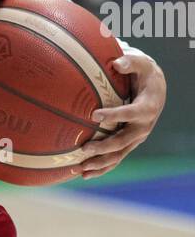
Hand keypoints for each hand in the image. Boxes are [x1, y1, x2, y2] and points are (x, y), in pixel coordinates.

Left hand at [73, 51, 166, 177]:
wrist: (156, 89)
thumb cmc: (143, 73)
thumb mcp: (141, 63)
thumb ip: (129, 61)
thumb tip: (116, 63)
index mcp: (147, 108)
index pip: (130, 113)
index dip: (114, 115)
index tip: (94, 115)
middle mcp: (143, 127)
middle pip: (123, 141)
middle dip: (103, 147)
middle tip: (83, 149)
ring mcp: (136, 138)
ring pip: (118, 155)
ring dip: (100, 164)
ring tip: (81, 170)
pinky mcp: (129, 144)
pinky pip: (116, 159)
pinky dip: (101, 168)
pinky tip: (84, 175)